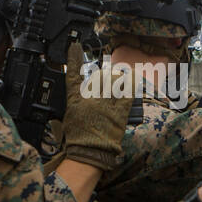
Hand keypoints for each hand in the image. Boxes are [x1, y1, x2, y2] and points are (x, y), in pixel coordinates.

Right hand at [60, 43, 133, 171]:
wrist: (88, 153)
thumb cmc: (76, 140)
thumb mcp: (68, 118)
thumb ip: (72, 104)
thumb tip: (77, 98)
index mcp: (74, 99)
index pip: (72, 74)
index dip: (73, 59)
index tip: (75, 47)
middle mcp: (90, 98)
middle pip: (98, 77)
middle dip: (103, 76)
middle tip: (105, 79)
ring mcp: (105, 104)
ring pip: (113, 82)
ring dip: (117, 78)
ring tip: (119, 78)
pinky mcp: (118, 112)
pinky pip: (127, 93)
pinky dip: (131, 85)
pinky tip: (133, 78)